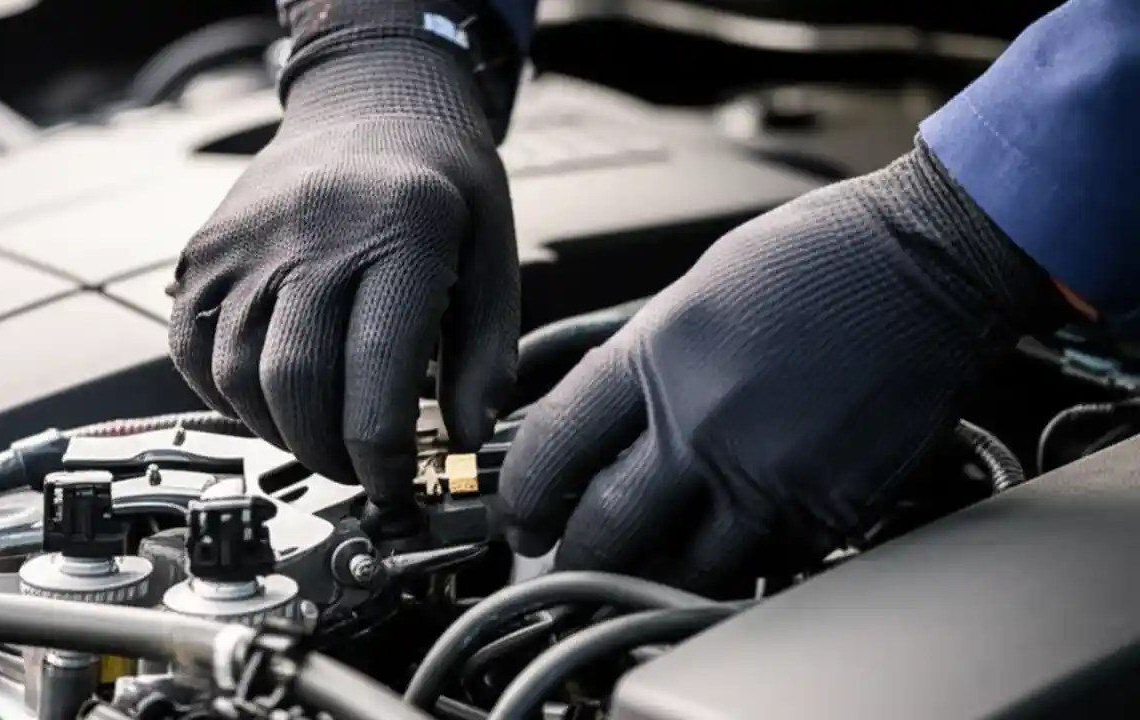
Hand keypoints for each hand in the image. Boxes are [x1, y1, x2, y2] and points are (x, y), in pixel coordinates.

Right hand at [169, 38, 517, 515]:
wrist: (371, 102)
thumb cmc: (444, 187)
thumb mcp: (495, 258)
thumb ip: (488, 357)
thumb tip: (464, 443)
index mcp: (403, 233)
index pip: (375, 377)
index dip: (383, 456)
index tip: (397, 485)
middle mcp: (314, 233)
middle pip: (295, 385)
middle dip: (328, 456)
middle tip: (360, 472)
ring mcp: (248, 239)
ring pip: (238, 375)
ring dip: (278, 433)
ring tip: (319, 439)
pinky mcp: (207, 248)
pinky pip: (192, 348)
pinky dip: (226, 396)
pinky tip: (271, 401)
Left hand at [499, 139, 1067, 591]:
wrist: (936, 260)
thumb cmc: (823, 256)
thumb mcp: (698, 287)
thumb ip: (640, 360)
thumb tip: (589, 415)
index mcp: (660, 354)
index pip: (552, 448)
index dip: (522, 495)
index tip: (520, 513)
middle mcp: (705, 422)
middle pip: (602, 528)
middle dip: (572, 554)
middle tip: (567, 556)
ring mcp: (770, 473)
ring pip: (678, 569)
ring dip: (649, 574)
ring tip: (642, 563)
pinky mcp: (830, 509)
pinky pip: (759, 566)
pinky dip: (734, 563)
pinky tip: (729, 540)